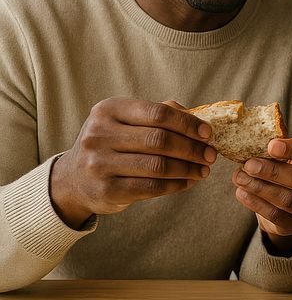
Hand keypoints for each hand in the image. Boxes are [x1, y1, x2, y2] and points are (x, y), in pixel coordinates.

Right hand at [50, 98, 215, 227]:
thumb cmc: (111, 144)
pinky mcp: (106, 190)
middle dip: (192, 148)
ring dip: (188, 169)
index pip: (158, 112)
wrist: (72, 180)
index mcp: (108, 109)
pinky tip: (188, 182)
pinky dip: (176, 185)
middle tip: (211, 155)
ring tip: (204, 170)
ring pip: (158, 165)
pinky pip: (151, 187)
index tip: (208, 133)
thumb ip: (158, 113)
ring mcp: (99, 163)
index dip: (188, 123)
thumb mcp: (125, 121)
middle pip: (160, 140)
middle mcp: (99, 134)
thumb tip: (197, 117)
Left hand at [232, 138, 291, 254]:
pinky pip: (276, 216)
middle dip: (273, 171)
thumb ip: (282, 148)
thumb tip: (256, 141)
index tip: (271, 145)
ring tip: (240, 176)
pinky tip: (242, 192)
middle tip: (249, 164)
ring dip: (260, 187)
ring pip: (287, 200)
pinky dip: (256, 203)